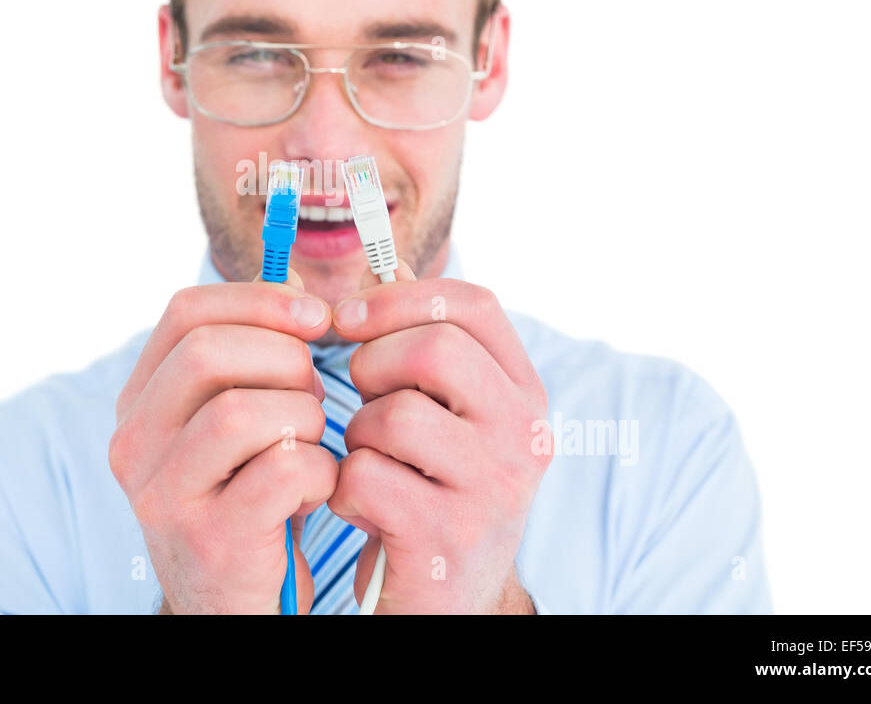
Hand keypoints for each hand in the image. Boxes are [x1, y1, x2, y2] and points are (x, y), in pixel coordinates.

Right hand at [108, 268, 335, 612]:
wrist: (239, 600)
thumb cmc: (255, 496)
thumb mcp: (245, 417)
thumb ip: (260, 350)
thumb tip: (299, 281)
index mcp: (141, 400)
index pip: (186, 311)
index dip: (260, 299)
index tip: (316, 315)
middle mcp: (134, 443)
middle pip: (210, 352)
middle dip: (287, 360)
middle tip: (313, 396)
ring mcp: (163, 495)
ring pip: (246, 410)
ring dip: (305, 419)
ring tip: (313, 447)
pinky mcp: (209, 539)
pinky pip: (283, 471)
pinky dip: (320, 472)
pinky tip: (317, 491)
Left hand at [326, 259, 551, 612]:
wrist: (445, 603)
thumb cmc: (430, 493)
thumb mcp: (443, 417)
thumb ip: (422, 347)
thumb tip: (380, 268)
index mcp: (525, 393)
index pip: (473, 303)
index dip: (397, 297)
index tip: (347, 318)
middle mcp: (525, 435)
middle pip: (432, 348)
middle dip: (372, 366)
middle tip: (362, 400)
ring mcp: (494, 488)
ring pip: (391, 415)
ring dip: (356, 438)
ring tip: (370, 467)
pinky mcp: (447, 537)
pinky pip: (363, 477)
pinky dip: (344, 492)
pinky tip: (364, 512)